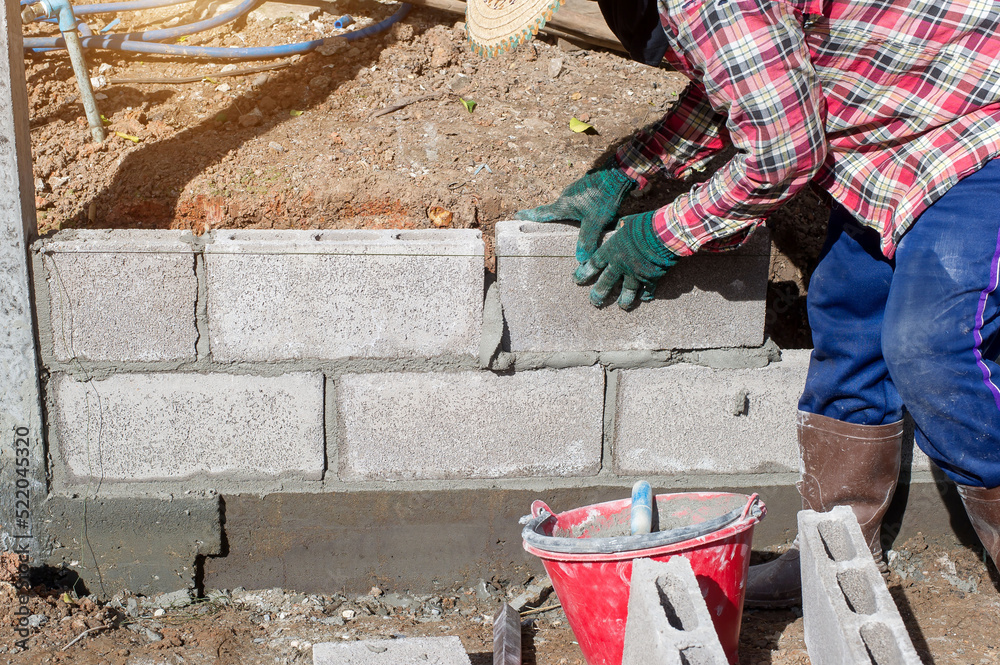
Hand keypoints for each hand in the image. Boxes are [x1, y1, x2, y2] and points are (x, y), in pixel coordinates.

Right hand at [514, 162, 635, 262]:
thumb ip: (587, 240)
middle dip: (548, 219)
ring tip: (568, 225)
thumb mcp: (596, 221)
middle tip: (539, 225)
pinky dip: (578, 210)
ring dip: (567, 215)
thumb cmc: (605, 196)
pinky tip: (587, 216)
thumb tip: (581, 260)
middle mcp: (566, 196)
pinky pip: (577, 202)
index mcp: (563, 205)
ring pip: (567, 207)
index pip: (542, 213)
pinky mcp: (586, 188)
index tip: (516, 216)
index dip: (529, 216)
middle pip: (554, 211)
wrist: (619, 172)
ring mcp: (576, 190)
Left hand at [573, 211, 678, 309]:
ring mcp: (635, 274)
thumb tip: (620, 225)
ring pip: (627, 291)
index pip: (593, 264)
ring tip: (622, 306)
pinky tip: (644, 299)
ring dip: (623, 300)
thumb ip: (621, 228)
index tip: (576, 280)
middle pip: (606, 282)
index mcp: (611, 250)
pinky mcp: (650, 279)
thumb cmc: (645, 225)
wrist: (664, 234)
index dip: (584, 273)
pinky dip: (646, 295)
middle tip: (594, 302)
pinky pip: (647, 290)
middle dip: (599, 293)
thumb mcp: (627, 222)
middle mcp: (620, 265)